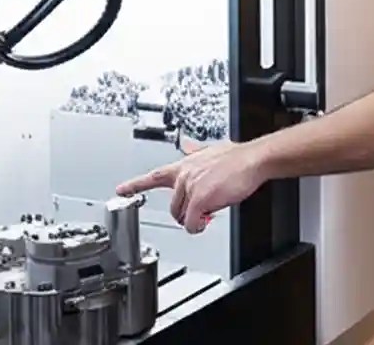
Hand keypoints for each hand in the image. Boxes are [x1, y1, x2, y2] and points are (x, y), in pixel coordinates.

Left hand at [115, 141, 266, 233]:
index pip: (154, 176)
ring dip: (195, 219)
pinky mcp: (200, 200)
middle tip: (202, 210)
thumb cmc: (236, 158)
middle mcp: (183, 175)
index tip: (121, 190)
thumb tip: (188, 145)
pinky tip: (204, 223)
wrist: (253, 160)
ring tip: (209, 210)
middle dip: (187, 212)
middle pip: (173, 206)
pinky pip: (192, 223)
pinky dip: (198, 227)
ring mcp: (190, 187)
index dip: (135, 184)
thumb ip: (195, 151)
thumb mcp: (210, 150)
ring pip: (182, 216)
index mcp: (184, 165)